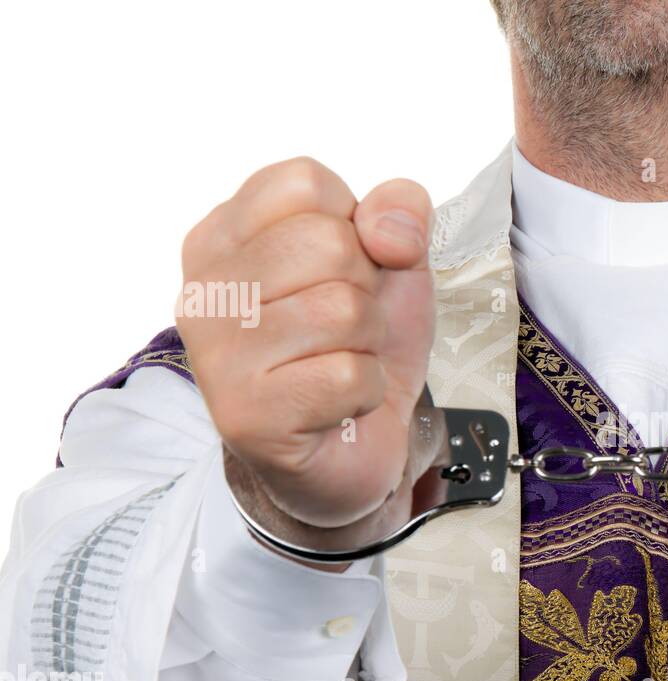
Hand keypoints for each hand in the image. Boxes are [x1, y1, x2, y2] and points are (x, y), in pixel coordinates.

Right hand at [177, 157, 435, 537]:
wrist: (351, 450)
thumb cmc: (356, 346)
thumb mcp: (392, 263)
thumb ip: (399, 213)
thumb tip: (388, 230)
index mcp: (224, 234)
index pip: (304, 181)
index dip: (354, 227)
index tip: (340, 273)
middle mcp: (204, 288)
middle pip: (329, 243)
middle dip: (365, 290)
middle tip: (341, 330)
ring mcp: (216, 354)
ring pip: (343, 310)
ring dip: (366, 344)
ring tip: (336, 363)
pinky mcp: (246, 416)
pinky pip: (349, 374)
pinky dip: (365, 391)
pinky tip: (335, 404)